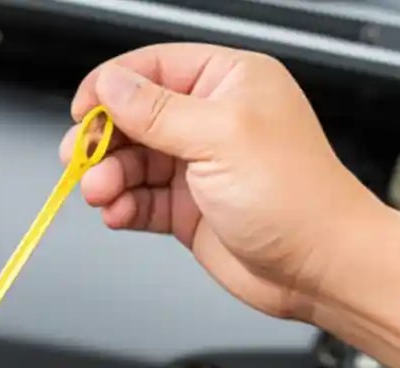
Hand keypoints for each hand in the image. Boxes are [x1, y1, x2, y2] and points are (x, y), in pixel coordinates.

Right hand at [64, 43, 383, 319]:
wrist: (320, 267)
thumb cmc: (296, 197)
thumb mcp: (220, 137)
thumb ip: (158, 111)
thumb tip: (112, 85)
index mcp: (230, 82)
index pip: (154, 68)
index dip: (112, 86)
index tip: (83, 111)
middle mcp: (213, 119)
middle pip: (134, 117)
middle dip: (104, 139)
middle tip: (80, 158)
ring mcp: (199, 166)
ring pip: (132, 161)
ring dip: (108, 177)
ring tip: (100, 193)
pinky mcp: (189, 208)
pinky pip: (141, 199)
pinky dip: (122, 206)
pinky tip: (116, 213)